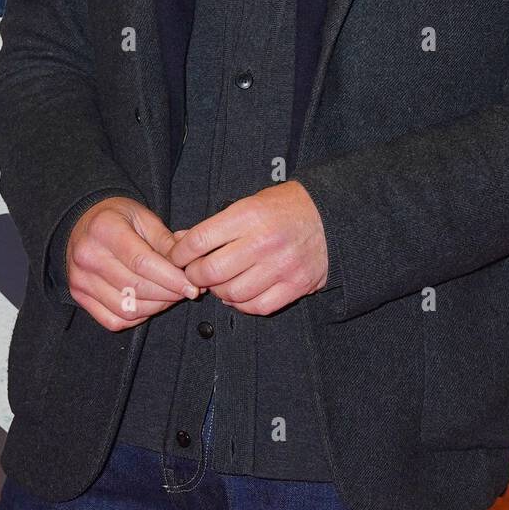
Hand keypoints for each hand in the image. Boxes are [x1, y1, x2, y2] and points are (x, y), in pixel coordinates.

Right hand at [66, 198, 203, 331]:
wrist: (83, 222)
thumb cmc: (118, 217)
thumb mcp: (144, 217)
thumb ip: (166, 241)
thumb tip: (189, 266)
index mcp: (104, 229)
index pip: (142, 263)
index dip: (171, 278)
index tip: (192, 286)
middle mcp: (87, 256)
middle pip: (135, 288)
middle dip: (168, 294)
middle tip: (186, 291)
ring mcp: (80, 279)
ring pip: (126, 308)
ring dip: (156, 307)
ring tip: (170, 295)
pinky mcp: (79, 296)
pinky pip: (114, 320)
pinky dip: (138, 317)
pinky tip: (150, 304)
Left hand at [167, 180, 328, 315]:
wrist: (331, 216)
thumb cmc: (285, 207)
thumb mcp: (249, 203)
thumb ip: (216, 224)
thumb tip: (180, 242)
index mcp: (249, 215)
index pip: (199, 240)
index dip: (180, 253)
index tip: (177, 257)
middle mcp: (263, 241)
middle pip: (211, 271)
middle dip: (195, 275)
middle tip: (195, 273)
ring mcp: (281, 266)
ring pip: (231, 293)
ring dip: (218, 292)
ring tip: (219, 282)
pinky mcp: (296, 285)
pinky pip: (257, 306)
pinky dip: (242, 304)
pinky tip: (240, 294)